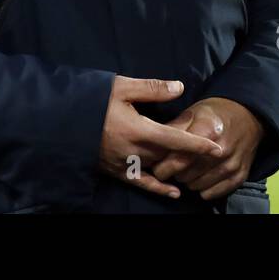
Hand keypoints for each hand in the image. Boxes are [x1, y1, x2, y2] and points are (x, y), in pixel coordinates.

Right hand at [98, 77, 224, 199]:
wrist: (60, 120)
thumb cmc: (92, 100)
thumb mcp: (121, 87)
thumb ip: (152, 88)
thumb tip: (179, 87)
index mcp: (138, 129)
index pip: (175, 139)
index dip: (197, 144)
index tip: (217, 147)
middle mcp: (133, 151)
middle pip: (170, 156)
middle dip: (192, 155)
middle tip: (214, 152)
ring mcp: (124, 163)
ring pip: (159, 168)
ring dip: (178, 167)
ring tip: (199, 167)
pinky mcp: (115, 171)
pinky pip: (141, 183)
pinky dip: (159, 188)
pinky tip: (174, 192)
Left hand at [151, 97, 264, 200]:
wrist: (249, 116)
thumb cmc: (216, 115)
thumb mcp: (193, 113)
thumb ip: (172, 130)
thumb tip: (151, 147)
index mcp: (207, 131)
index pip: (176, 160)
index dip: (162, 166)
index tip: (158, 164)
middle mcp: (220, 151)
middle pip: (184, 176)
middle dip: (175, 172)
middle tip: (176, 163)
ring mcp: (231, 165)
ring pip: (195, 187)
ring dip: (189, 180)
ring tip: (190, 166)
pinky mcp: (239, 176)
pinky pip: (210, 194)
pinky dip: (203, 187)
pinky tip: (202, 174)